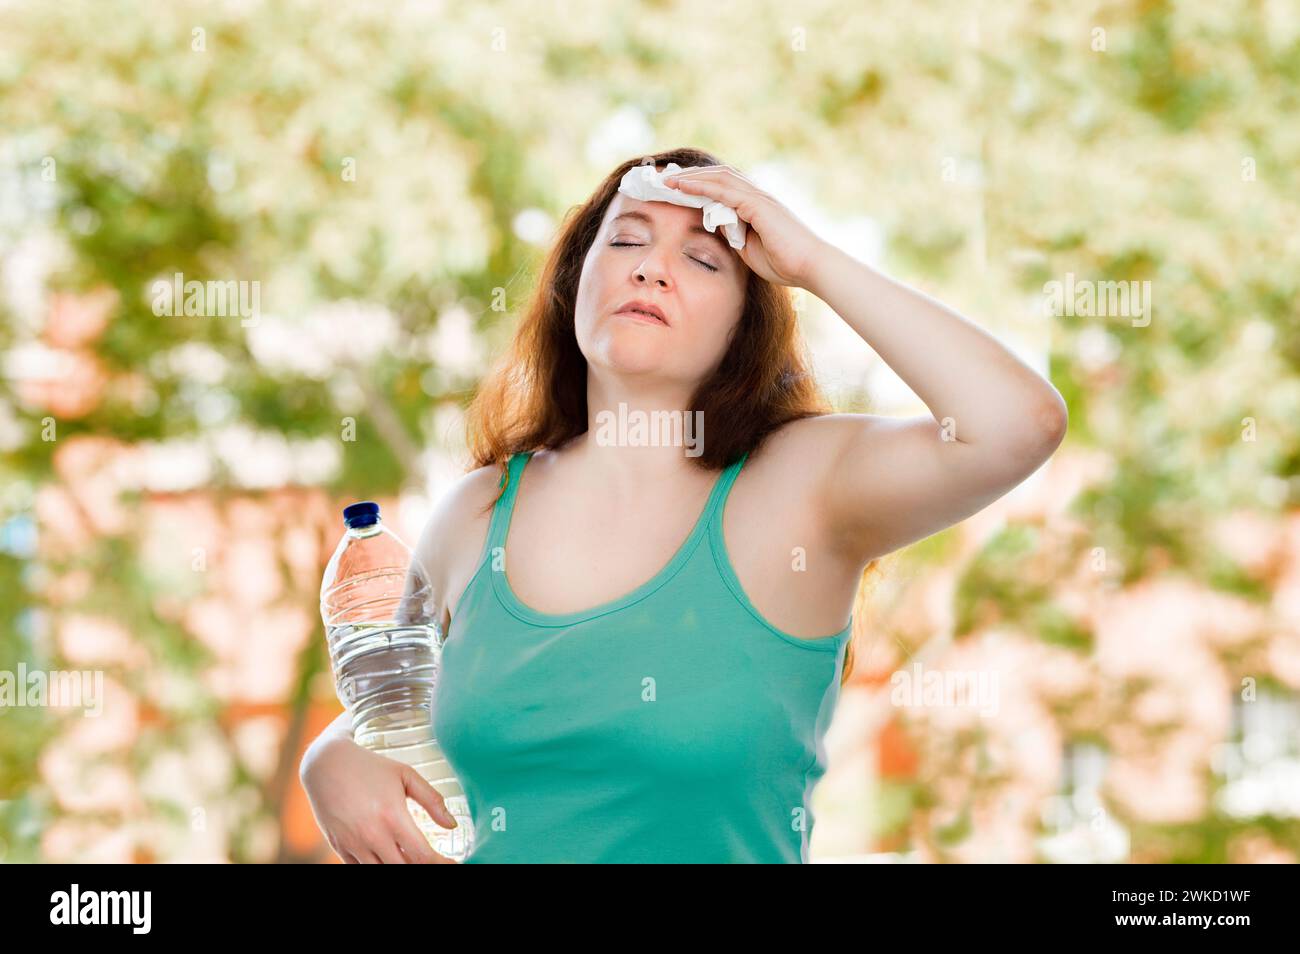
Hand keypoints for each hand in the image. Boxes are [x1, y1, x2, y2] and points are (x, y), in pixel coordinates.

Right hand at [300, 734, 460, 863]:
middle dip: (421, 866)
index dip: (440, 863)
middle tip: (431, 858)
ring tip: (410, 856)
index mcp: (393, 816)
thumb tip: (452, 825)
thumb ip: (432, 800)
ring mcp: (354, 844)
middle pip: (404, 868)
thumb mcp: (406, 775)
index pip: (422, 855)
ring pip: (382, 872)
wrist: (326, 764)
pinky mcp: (339, 847)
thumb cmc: (369, 767)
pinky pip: (361, 869)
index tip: (451, 863)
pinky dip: (377, 867)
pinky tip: (388, 857)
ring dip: (400, 866)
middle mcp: (372, 835)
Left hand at [664, 164, 826, 287]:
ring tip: (667, 180)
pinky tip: (683, 187)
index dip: (699, 183)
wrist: (810, 268)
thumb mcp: (749, 249)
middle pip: (718, 175)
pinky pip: (724, 190)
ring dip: (691, 177)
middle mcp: (756, 195)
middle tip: (664, 179)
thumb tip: (715, 224)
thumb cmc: (785, 263)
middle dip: (690, 175)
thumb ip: (733, 234)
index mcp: (755, 205)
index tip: (676, 188)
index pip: (723, 186)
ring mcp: (758, 197)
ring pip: (719, 177)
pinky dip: (701, 186)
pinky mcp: (758, 205)